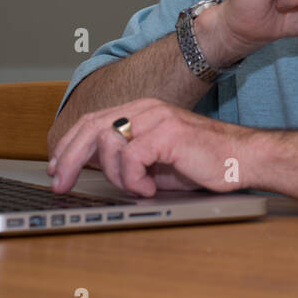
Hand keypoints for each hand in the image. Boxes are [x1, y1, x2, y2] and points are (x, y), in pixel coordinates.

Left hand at [47, 98, 256, 197]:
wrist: (241, 159)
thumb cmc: (203, 162)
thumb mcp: (155, 160)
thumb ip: (127, 158)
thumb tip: (92, 170)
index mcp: (141, 110)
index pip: (92, 121)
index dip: (68, 145)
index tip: (55, 167)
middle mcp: (145, 109)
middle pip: (91, 128)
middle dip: (68, 158)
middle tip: (59, 183)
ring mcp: (156, 119)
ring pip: (108, 144)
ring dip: (114, 175)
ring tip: (136, 188)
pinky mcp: (167, 134)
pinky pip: (131, 158)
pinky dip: (134, 180)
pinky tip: (148, 188)